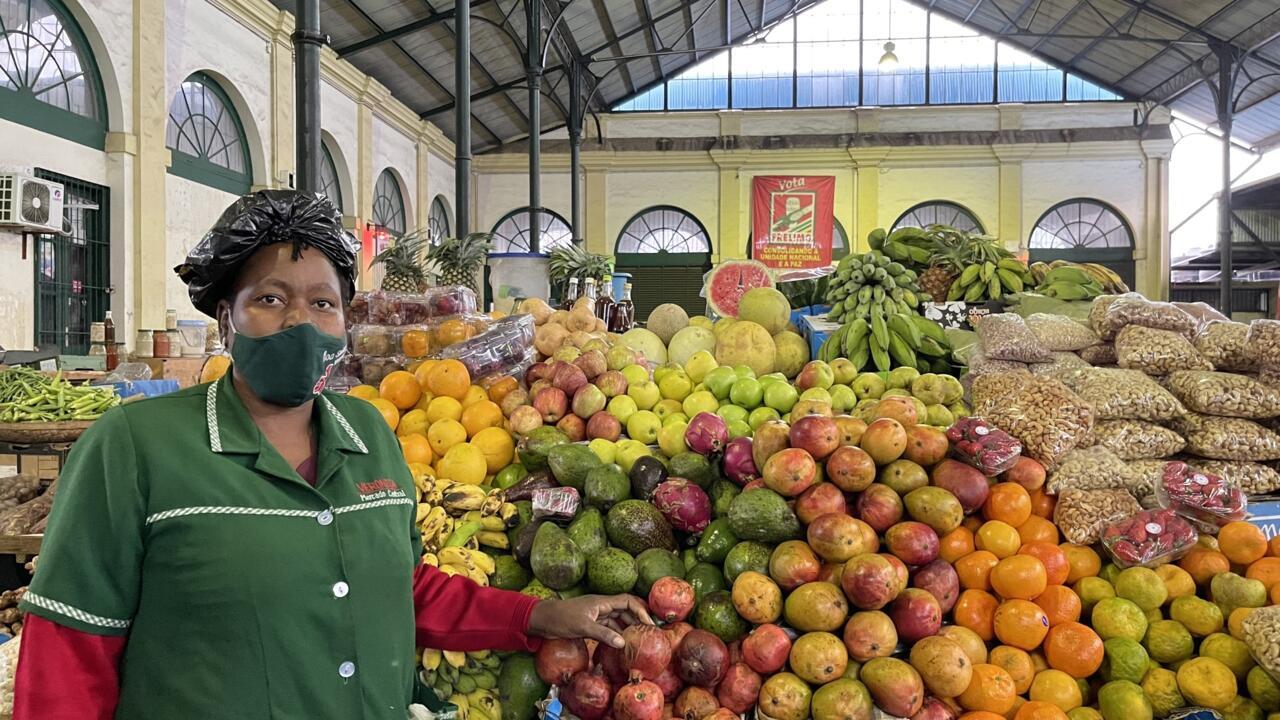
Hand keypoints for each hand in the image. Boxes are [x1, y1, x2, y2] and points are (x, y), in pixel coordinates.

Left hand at [527, 594, 652, 647]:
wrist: (541, 620)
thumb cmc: (560, 619)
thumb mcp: (583, 627)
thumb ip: (603, 634)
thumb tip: (622, 643)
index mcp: (601, 602)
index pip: (627, 601)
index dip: (640, 611)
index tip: (649, 624)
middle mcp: (601, 607)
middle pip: (625, 611)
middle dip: (637, 621)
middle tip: (647, 635)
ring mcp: (595, 615)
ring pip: (617, 620)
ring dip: (627, 629)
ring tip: (636, 641)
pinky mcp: (590, 624)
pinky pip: (607, 628)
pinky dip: (615, 635)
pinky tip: (620, 645)